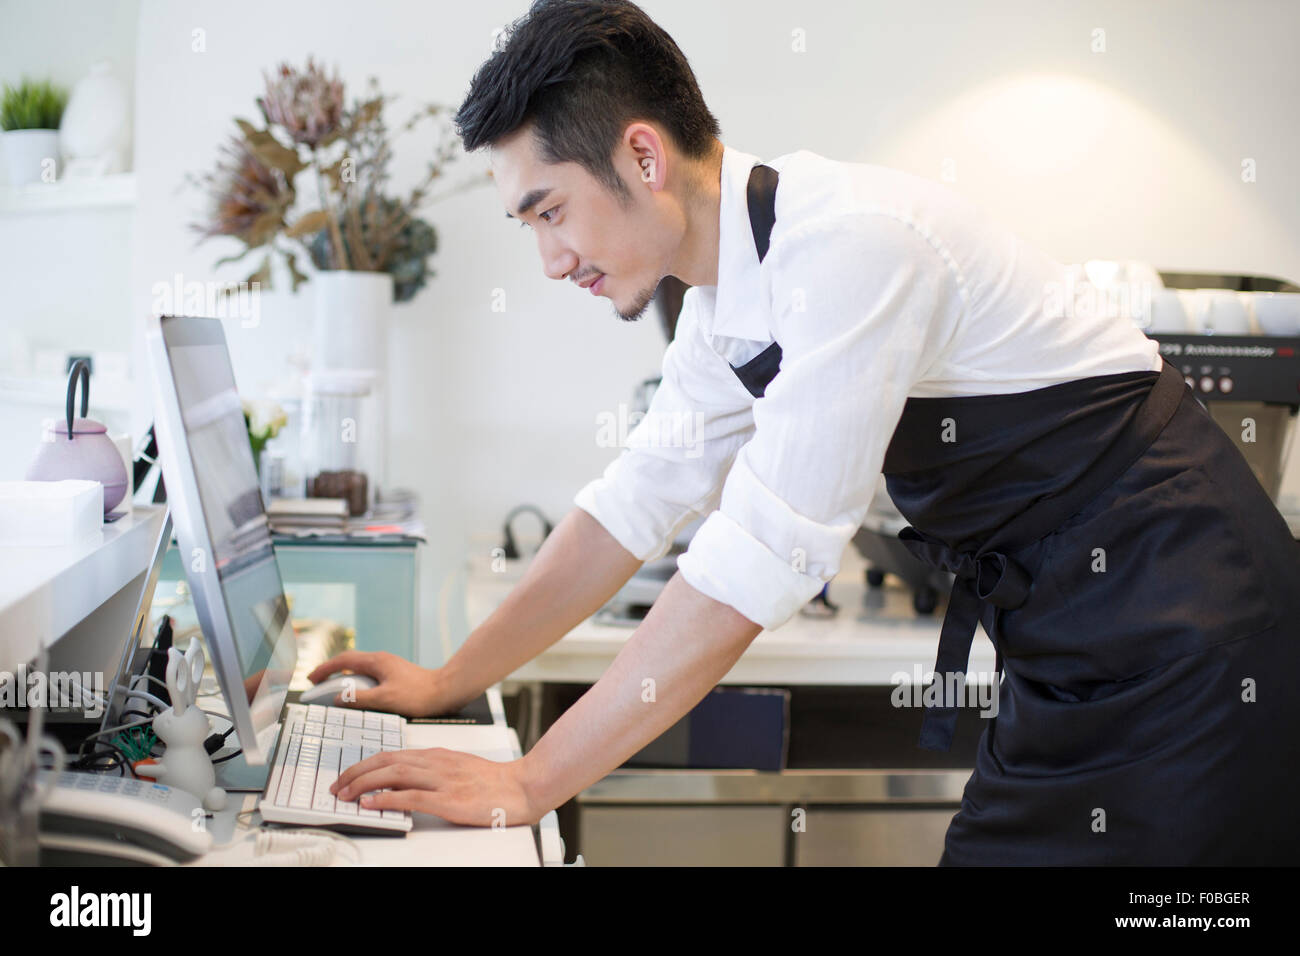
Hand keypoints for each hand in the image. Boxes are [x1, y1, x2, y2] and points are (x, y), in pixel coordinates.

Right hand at [305, 651, 455, 717]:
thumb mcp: (384, 699)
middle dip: (331, 672)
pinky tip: (357, 695)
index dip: (324, 669)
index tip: (311, 679)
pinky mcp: (395, 674)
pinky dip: (357, 683)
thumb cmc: (418, 695)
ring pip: (359, 669)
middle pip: (349, 662)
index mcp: (376, 661)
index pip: (343, 661)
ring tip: (332, 692)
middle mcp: (381, 659)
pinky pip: (369, 675)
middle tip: (317, 684)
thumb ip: (359, 699)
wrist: (445, 691)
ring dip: (344, 678)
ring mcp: (388, 666)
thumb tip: (338, 698)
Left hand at [330, 748, 540, 826]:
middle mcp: (436, 763)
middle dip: (356, 773)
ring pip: (394, 775)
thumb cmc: (493, 782)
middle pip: (386, 761)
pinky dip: (388, 799)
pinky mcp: (450, 799)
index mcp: (436, 755)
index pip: (391, 754)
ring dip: (365, 784)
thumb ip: (431, 771)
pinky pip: (412, 797)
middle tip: (337, 786)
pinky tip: (372, 803)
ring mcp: (443, 780)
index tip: (347, 775)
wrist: (523, 786)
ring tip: (346, 794)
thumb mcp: (457, 768)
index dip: (364, 764)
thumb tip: (404, 781)